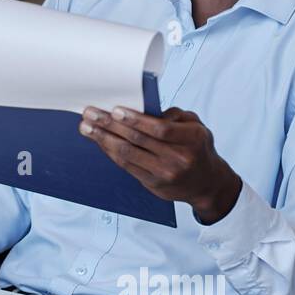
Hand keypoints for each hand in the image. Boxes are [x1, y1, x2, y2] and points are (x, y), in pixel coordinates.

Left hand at [79, 105, 241, 223]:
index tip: (115, 110)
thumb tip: (146, 110)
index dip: (135, 119)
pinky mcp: (153, 184)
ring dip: (103, 139)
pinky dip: (110, 152)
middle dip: (110, 125)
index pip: (159, 129)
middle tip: (90, 113)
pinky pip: (126, 166)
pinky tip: (99, 142)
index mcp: (192, 139)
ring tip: (86, 127)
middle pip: (138, 140)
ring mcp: (165, 173)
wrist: (207, 183)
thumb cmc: (197, 148)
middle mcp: (178, 158)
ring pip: (128, 154)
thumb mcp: (196, 126)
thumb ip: (175, 116)